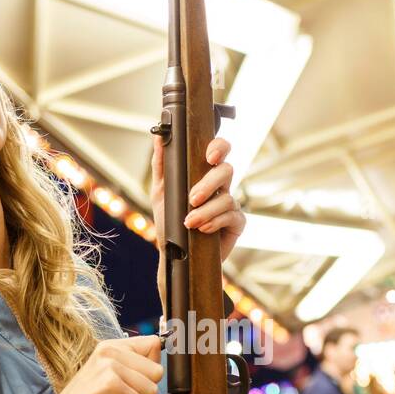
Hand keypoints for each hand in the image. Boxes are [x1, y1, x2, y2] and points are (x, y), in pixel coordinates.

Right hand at [19, 336, 164, 393]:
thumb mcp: (110, 376)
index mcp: (110, 346)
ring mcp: (110, 367)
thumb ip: (132, 366)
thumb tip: (159, 366)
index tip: (133, 380)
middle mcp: (110, 351)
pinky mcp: (111, 385)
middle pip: (157, 370)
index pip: (153, 343)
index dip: (150, 368)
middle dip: (143, 389)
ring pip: (151, 388)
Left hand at [151, 135, 247, 304]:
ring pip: (227, 198)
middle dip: (209, 184)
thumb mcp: (161, 192)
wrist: (176, 256)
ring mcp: (231, 205)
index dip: (219, 147)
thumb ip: (161, 165)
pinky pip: (231, 216)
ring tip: (189, 222)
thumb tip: (159, 137)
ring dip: (206, 211)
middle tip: (192, 198)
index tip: (209, 157)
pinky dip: (214, 222)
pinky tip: (202, 229)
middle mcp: (220, 187)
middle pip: (226, 171)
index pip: (219, 151)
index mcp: (205, 174)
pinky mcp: (236, 223)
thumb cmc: (171, 222)